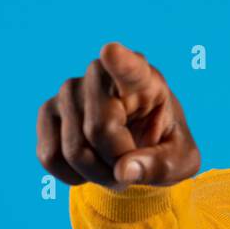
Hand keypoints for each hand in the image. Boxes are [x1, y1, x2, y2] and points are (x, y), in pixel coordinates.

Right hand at [37, 42, 201, 191]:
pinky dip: (73, 175)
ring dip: (97, 174)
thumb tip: (122, 171)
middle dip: (116, 162)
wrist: (138, 145)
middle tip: (132, 165)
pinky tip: (90, 163)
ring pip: (74, 149)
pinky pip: (50, 157)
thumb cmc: (164, 145)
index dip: (120, 62)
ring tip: (114, 165)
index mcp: (143, 78)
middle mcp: (100, 74)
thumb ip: (161, 166)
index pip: (130, 68)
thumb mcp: (181, 161)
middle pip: (99, 130)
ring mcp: (69, 90)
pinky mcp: (48, 111)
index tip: (111, 52)